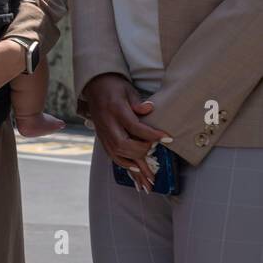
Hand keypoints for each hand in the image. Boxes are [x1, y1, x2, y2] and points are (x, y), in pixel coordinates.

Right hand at [81, 73, 169, 191]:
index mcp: (115, 109)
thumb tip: (149, 109)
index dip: (152, 134)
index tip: (167, 138)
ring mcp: (103, 132)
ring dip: (134, 165)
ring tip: (148, 177)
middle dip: (141, 152)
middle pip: (123, 144)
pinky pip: (112, 154)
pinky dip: (124, 164)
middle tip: (155, 153)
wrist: (94, 86)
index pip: (135, 126)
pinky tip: (135, 171)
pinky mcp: (102, 137)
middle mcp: (107, 123)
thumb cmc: (114, 86)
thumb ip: (137, 102)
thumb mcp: (128, 89)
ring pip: (117, 153)